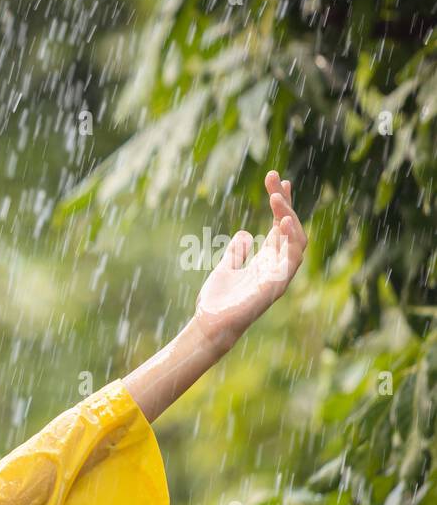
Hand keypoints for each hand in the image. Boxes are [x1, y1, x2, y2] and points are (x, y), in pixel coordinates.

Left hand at [192, 170, 307, 352]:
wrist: (209, 326)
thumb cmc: (217, 303)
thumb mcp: (225, 268)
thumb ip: (237, 252)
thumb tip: (246, 234)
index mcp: (265, 261)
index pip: (279, 226)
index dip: (280, 204)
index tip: (276, 180)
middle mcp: (276, 266)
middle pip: (289, 228)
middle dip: (284, 202)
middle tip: (274, 178)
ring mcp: (279, 275)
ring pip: (295, 240)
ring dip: (288, 216)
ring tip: (276, 196)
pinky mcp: (277, 284)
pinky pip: (292, 259)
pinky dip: (291, 239)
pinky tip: (282, 221)